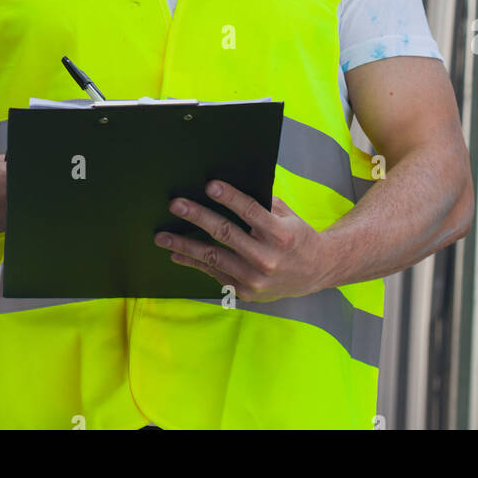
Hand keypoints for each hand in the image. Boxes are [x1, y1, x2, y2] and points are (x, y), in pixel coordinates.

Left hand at [153, 180, 331, 301]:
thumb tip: (227, 190)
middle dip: (197, 217)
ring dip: (184, 245)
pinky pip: (214, 273)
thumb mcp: (287, 215)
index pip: (250, 211)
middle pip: (226, 233)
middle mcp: (267, 258)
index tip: (209, 185)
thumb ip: (263, 204)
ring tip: (162, 236)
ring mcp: (254, 279)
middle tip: (176, 205)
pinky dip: (194, 262)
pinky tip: (177, 253)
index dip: (228, 197)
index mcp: (281, 235)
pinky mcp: (245, 292)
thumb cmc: (297, 236)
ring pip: (213, 257)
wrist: (315, 271)